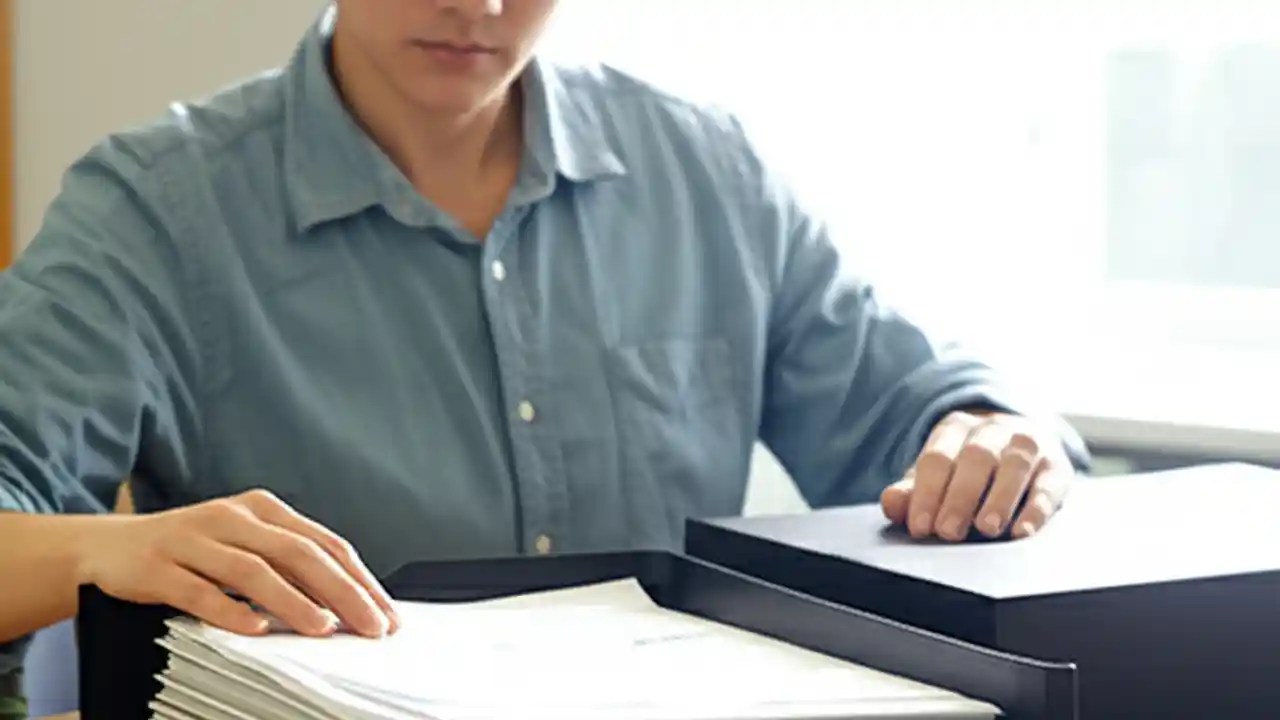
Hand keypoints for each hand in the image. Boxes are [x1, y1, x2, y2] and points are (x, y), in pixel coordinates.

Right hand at [78, 489, 399, 637]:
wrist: (108, 545)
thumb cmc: (190, 550)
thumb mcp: (243, 544)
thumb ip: (286, 564)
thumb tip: (343, 602)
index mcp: (262, 509)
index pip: (323, 544)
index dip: (359, 578)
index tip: (385, 611)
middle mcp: (231, 518)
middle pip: (298, 554)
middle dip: (341, 592)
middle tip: (369, 625)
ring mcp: (193, 540)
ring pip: (253, 571)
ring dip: (293, 601)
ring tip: (323, 628)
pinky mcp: (157, 566)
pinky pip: (198, 590)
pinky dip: (229, 610)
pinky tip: (254, 629)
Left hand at [880, 411, 1071, 541]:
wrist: (1020, 444)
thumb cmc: (967, 470)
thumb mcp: (936, 477)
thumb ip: (912, 492)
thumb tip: (891, 504)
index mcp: (955, 428)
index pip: (938, 457)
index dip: (927, 492)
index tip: (921, 526)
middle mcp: (992, 430)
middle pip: (976, 458)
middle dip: (960, 497)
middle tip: (949, 532)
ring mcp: (1028, 444)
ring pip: (1015, 464)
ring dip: (1000, 497)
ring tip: (987, 529)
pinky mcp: (1057, 466)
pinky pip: (1049, 484)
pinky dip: (1037, 508)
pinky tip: (1023, 531)